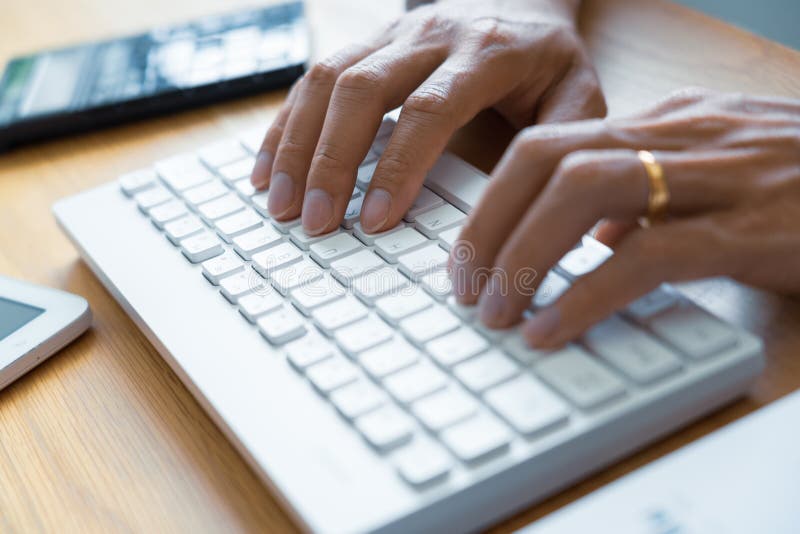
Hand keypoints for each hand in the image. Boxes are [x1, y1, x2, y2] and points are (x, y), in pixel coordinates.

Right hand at [250, 0, 605, 235]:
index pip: (429, 109)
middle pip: (361, 88)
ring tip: (278, 204)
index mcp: (486, 52)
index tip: (373, 221)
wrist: (519, 0)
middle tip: (311, 221)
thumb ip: (559, 144)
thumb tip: (528, 209)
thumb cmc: (547, 62)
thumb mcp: (577, 96)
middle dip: (330, 160)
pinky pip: (313, 76)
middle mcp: (430, 34)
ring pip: (327, 78)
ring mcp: (391, 32)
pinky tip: (266, 167)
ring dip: (296, 144)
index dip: (397, 166)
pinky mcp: (366, 42)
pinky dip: (286, 124)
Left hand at [453, 88, 799, 347]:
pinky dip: (584, 294)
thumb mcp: (716, 168)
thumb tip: (591, 230)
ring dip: (524, 255)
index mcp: (664, 124)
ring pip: (583, 191)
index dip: (492, 199)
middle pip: (546, 159)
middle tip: (466, 288)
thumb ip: (652, 187)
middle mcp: (679, 137)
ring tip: (498, 311)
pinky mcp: (750, 228)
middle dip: (489, 225)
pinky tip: (552, 329)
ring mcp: (714, 177)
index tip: (467, 253)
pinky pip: (646, 255)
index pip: (546, 144)